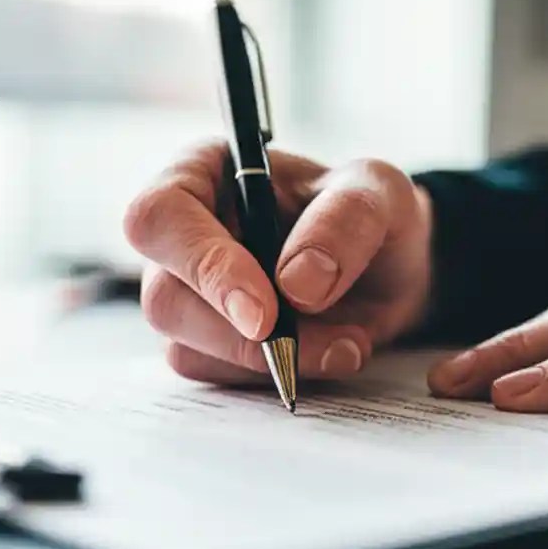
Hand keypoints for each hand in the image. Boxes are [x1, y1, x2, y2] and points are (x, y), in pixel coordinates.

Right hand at [124, 141, 431, 382]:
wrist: (387, 270)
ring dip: (267, 360)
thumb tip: (296, 285)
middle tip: (313, 344)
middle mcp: (182, 234)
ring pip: (186, 346)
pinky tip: (326, 353)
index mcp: (203, 173)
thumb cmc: (368, 213)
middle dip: (240, 334)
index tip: (265, 311)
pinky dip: (273, 376)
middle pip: (165, 297)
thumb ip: (344, 222)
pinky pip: (217, 375)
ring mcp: (188, 293)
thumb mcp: (378, 193)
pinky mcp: (206, 343)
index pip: (161, 217)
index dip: (204, 267)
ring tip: (344, 343)